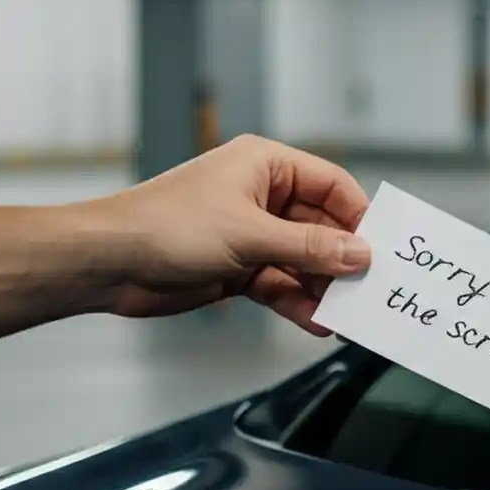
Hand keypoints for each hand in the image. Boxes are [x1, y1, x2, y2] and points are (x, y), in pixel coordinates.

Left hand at [100, 134, 371, 334]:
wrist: (108, 263)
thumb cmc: (168, 227)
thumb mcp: (250, 235)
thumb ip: (310, 247)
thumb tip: (360, 254)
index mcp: (267, 166)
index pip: (333, 185)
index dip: (359, 217)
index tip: (381, 250)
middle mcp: (264, 197)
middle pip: (323, 227)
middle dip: (343, 259)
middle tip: (371, 289)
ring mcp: (253, 234)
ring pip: (305, 261)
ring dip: (324, 287)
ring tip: (348, 314)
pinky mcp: (241, 268)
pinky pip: (283, 285)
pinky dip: (299, 303)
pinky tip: (318, 323)